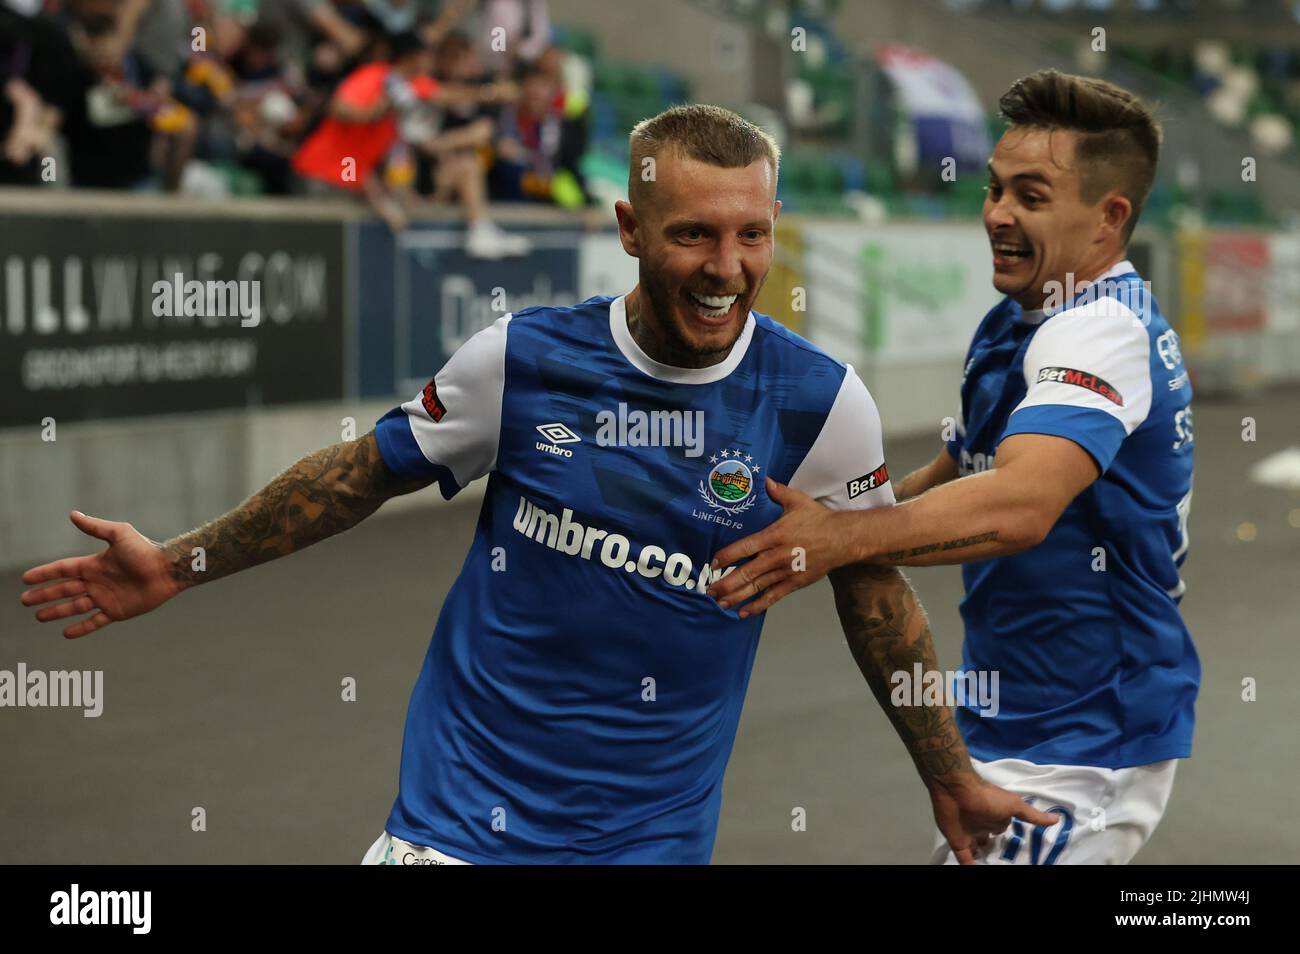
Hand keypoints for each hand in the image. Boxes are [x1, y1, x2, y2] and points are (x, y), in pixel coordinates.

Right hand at [20, 511, 180, 638]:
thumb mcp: (119, 534)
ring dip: (57, 611)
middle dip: (44, 595)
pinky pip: (95, 622)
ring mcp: (106, 597)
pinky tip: (66, 633)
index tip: (26, 579)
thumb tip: (73, 514)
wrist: (168, 570)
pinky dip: (81, 628)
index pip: (62, 569)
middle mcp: (97, 582)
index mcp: (94, 564)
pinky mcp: (117, 611)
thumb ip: (95, 526)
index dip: (44, 574)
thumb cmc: (146, 550)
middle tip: (25, 601)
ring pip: (75, 607)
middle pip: (64, 589)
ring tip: (39, 617)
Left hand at [706, 478, 852, 616]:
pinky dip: (758, 606)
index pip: (745, 547)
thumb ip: (779, 492)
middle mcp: (776, 556)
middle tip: (709, 591)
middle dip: (726, 583)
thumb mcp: (798, 500)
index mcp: (774, 536)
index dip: (727, 556)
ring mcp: (785, 572)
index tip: (713, 564)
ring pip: (757, 587)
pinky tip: (744, 612)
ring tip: (720, 603)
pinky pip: (773, 597)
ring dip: (737, 596)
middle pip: (747, 573)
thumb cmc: (818, 519)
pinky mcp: (794, 583)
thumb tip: (765, 480)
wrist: (843, 539)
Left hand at [929, 773, 1058, 864]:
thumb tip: (1058, 820)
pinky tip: (975, 872)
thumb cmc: (987, 797)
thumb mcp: (1014, 805)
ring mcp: (969, 834)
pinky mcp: (957, 842)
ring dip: (984, 858)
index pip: (1003, 830)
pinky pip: (965, 859)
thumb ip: (1032, 815)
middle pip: (990, 842)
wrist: (956, 790)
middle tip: (1004, 860)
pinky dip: (970, 867)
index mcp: (996, 817)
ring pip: (978, 851)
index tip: (1016, 849)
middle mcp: (982, 826)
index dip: (1009, 838)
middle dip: (995, 850)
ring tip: (992, 865)